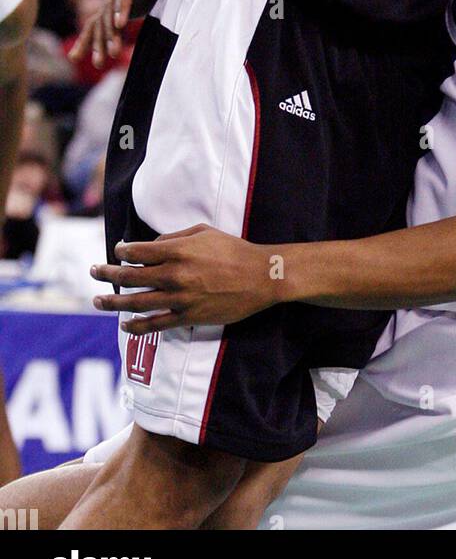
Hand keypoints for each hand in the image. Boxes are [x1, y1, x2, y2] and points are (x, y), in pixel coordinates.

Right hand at [69, 0, 191, 67]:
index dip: (121, 6)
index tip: (120, 25)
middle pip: (110, 6)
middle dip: (110, 31)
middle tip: (115, 53)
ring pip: (102, 18)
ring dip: (99, 41)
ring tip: (99, 63)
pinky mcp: (116, 6)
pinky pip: (97, 23)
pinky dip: (87, 40)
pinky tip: (75, 57)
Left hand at [91, 225, 275, 334]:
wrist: (260, 277)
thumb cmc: (233, 250)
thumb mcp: (203, 232)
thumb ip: (174, 237)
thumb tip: (149, 246)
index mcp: (178, 250)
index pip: (137, 251)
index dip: (121, 251)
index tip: (116, 251)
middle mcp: (174, 274)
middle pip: (130, 276)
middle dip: (107, 274)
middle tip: (93, 271)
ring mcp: (180, 298)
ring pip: (136, 302)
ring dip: (113, 303)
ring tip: (97, 301)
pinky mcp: (188, 317)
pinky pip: (155, 324)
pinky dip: (136, 325)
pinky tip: (124, 324)